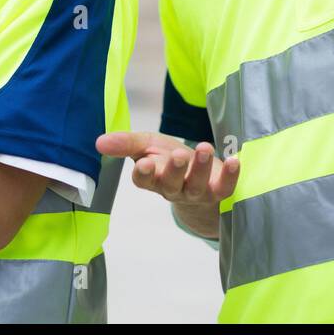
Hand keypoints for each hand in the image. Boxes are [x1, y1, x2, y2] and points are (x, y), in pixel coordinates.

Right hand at [96, 131, 239, 229]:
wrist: (199, 177)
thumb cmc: (169, 159)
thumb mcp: (146, 145)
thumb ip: (125, 143)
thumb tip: (99, 141)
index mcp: (153, 178)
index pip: (144, 179)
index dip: (144, 173)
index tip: (144, 163)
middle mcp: (172, 189)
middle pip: (170, 184)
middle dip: (173, 170)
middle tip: (177, 155)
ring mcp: (196, 193)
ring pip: (196, 186)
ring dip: (199, 168)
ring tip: (203, 147)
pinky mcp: (217, 192)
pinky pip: (224, 188)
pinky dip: (230, 176)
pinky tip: (234, 161)